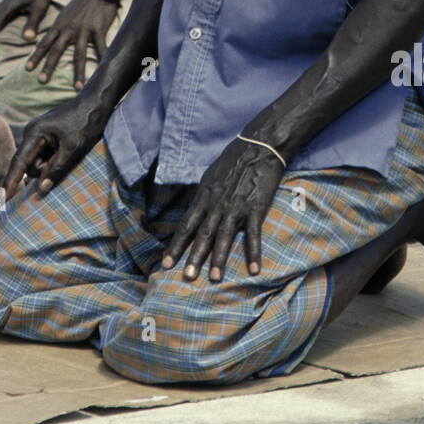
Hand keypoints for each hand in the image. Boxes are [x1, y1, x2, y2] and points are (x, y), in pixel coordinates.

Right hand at [2, 94, 107, 199]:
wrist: (97, 102)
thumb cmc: (86, 122)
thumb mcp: (73, 148)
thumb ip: (56, 168)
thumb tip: (41, 188)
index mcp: (34, 133)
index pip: (18, 163)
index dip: (10, 182)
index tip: (1, 199)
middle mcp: (32, 133)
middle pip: (30, 165)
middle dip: (46, 169)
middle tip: (66, 157)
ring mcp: (39, 134)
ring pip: (39, 163)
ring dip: (52, 164)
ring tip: (70, 151)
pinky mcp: (47, 137)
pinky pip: (46, 156)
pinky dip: (55, 159)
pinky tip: (67, 151)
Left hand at [24, 0, 117, 88]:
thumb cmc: (82, 1)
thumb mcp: (66, 13)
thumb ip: (61, 27)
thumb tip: (54, 38)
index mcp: (59, 25)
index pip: (44, 43)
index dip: (36, 56)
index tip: (28, 69)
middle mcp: (68, 29)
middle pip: (56, 50)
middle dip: (48, 66)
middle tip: (41, 81)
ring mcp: (83, 29)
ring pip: (79, 54)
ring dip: (78, 72)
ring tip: (77, 87)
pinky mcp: (98, 29)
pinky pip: (100, 47)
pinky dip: (102, 59)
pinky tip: (103, 71)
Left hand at [161, 136, 284, 282]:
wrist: (258, 146)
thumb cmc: (233, 160)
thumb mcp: (210, 176)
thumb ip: (202, 196)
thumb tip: (193, 211)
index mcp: (204, 197)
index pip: (186, 225)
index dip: (175, 246)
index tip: (165, 264)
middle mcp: (216, 204)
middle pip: (202, 234)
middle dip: (193, 256)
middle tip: (187, 277)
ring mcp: (236, 206)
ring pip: (224, 236)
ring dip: (219, 258)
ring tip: (215, 277)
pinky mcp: (255, 207)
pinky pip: (253, 234)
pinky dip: (253, 252)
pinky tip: (254, 269)